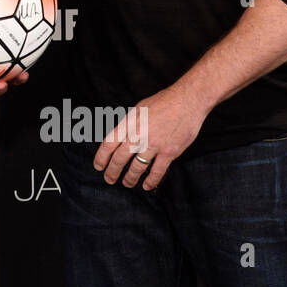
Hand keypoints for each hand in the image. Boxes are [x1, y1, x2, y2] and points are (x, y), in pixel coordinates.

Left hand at [94, 85, 209, 189]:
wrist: (188, 101)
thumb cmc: (164, 102)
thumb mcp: (139, 108)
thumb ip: (129, 124)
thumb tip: (120, 137)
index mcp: (130, 122)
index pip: (109, 143)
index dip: (101, 157)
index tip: (98, 166)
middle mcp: (139, 134)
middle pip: (120, 158)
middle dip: (112, 171)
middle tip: (109, 179)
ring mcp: (154, 144)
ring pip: (137, 167)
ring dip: (130, 178)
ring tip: (126, 183)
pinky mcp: (169, 152)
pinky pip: (157, 171)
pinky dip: (151, 181)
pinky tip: (146, 185)